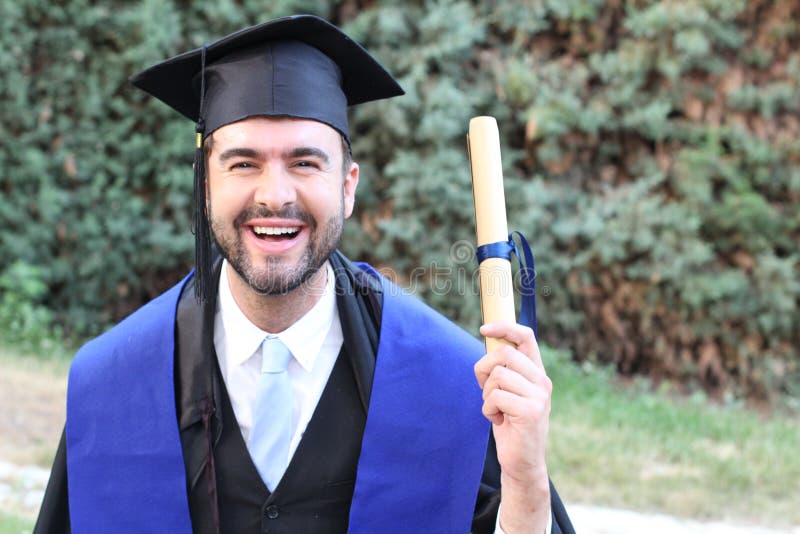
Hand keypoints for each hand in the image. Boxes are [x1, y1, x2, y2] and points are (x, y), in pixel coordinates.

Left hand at [474, 321, 550, 532]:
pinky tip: (498, 421)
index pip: (526, 337)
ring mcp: (539, 396)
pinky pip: (495, 396)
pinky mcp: (530, 411)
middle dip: (484, 369)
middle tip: (485, 389)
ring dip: (486, 394)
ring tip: (495, 409)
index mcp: (537, 373)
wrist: (523, 462)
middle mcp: (542, 381)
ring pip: (498, 375)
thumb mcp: (508, 392)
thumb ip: (504, 370)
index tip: (484, 329)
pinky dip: (488, 409)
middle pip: (504, 353)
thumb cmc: (510, 424)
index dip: (504, 327)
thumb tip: (488, 340)